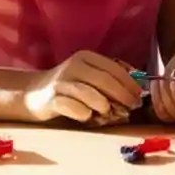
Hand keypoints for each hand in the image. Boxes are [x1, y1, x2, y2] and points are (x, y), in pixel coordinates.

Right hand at [23, 50, 142, 123]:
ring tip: (109, 112)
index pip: (114, 68)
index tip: (140, 96)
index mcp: (86, 57)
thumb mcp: (90, 75)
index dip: (130, 83)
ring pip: (89, 93)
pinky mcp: (51, 99)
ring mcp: (61, 82)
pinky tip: (88, 116)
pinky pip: (73, 107)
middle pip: (104, 80)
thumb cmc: (71, 86)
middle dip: (122, 95)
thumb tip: (138, 88)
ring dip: (104, 105)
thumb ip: (111, 77)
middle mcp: (73, 66)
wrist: (34, 94)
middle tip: (132, 108)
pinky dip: (84, 113)